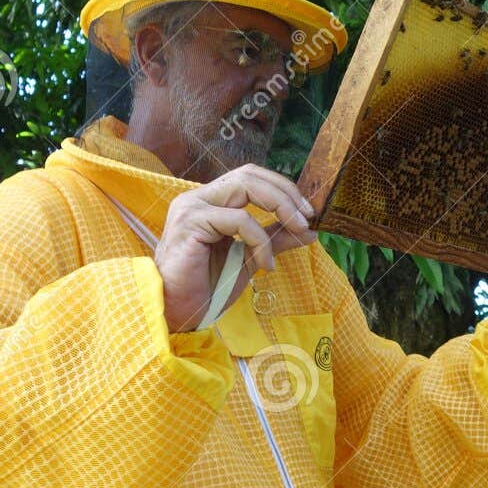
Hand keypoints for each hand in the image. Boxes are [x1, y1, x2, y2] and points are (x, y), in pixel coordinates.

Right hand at [155, 164, 316, 330]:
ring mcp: (192, 207)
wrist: (178, 312)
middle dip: (285, 194)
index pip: (250, 176)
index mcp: (211, 201)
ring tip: (297, 233)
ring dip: (280, 208)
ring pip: (245, 188)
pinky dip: (260, 240)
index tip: (308, 212)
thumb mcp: (250, 258)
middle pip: (249, 175)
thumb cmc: (208, 286)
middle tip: (307, 219)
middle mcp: (199, 197)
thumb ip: (275, 240)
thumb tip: (310, 231)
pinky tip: (265, 265)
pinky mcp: (190, 223)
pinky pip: (238, 220)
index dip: (282, 187)